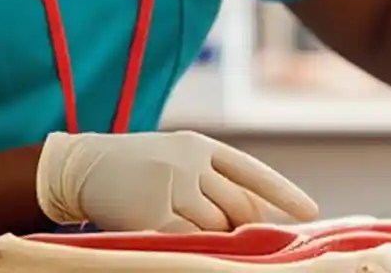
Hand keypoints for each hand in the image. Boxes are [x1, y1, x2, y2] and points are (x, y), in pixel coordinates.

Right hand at [35, 130, 317, 232]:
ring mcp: (171, 186)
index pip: (252, 172)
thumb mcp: (174, 159)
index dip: (284, 194)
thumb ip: (211, 180)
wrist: (80, 166)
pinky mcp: (152, 212)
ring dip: (209, 237)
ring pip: (216, 227)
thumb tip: (254, 220)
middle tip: (228, 236)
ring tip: (180, 224)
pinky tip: (169, 233)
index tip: (311, 212)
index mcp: (199, 146)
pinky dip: (188, 244)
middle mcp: (189, 162)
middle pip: (239, 208)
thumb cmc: (132, 168)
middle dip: (241, 228)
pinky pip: (188, 240)